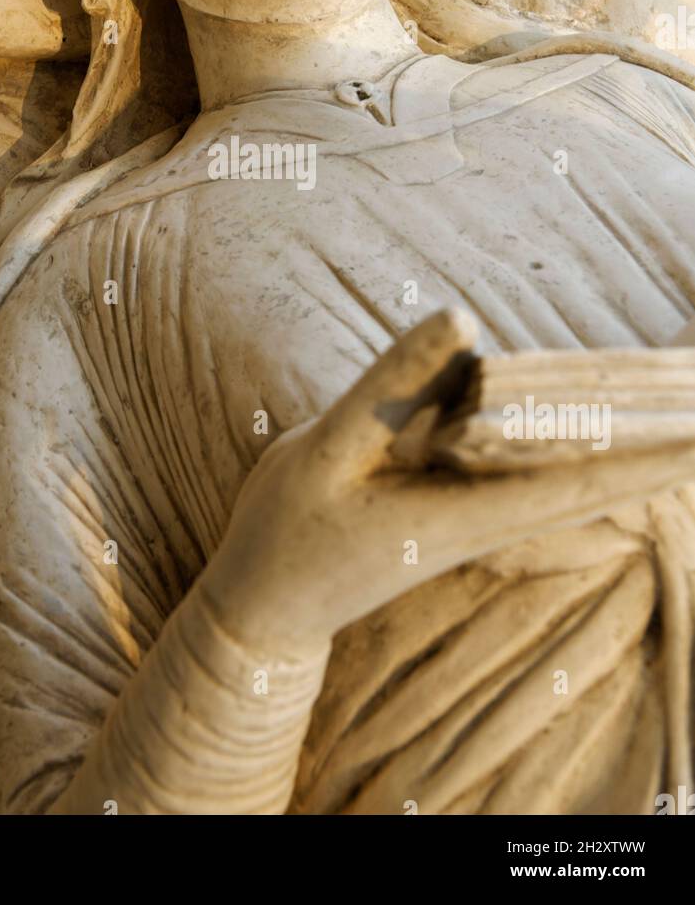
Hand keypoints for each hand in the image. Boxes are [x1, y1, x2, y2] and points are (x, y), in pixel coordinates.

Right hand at [201, 309, 694, 657]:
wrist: (266, 601)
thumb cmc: (289, 531)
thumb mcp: (328, 452)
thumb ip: (395, 385)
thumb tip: (464, 318)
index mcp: (463, 513)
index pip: (586, 479)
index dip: (654, 451)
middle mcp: (487, 518)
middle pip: (600, 477)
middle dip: (661, 442)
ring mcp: (475, 516)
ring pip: (573, 474)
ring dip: (628, 440)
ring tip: (677, 396)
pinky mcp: (457, 505)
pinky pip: (535, 469)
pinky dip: (576, 441)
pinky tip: (591, 413)